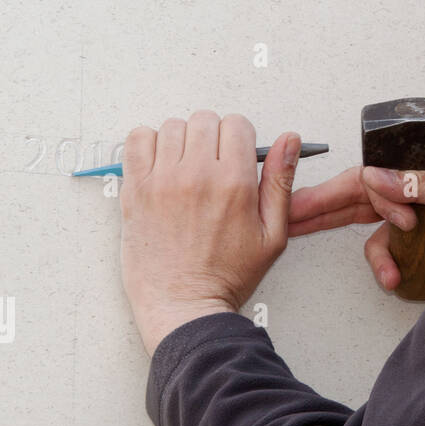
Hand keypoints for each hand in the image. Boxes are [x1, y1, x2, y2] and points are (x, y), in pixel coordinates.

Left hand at [119, 111, 300, 357]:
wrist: (183, 305)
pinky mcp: (135, 190)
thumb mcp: (273, 233)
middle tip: (213, 163)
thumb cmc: (225, 276)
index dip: (240, 138)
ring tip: (186, 167)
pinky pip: (136, 140)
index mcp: (233, 183)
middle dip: (213, 136)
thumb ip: (280, 181)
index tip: (236, 156)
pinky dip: (148, 144)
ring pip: (172, 126)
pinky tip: (160, 165)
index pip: (237, 124)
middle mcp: (196, 175)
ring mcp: (161, 181)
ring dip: (181, 140)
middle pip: (204, 120)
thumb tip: (288, 142)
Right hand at [288, 159, 424, 291]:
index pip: (368, 177)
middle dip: (322, 210)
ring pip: (370, 234)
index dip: (337, 190)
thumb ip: (419, 182)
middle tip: (290, 217)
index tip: (308, 203)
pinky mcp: (414, 250)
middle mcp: (409, 194)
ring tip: (392, 265)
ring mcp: (409, 223)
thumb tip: (377, 177)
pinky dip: (388, 268)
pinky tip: (396, 276)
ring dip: (377, 253)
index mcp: (416, 171)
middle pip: (355, 200)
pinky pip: (387, 258)